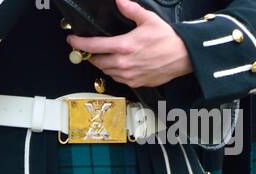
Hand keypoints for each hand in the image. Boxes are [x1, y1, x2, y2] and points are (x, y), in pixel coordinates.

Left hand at [68, 0, 192, 87]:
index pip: (94, 46)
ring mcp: (128, 76)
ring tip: (106, 55)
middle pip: (97, 61)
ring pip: (106, 71)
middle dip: (91, 55)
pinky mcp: (134, 83)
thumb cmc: (167, 39)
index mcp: (124, 46)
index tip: (72, 41)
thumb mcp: (148, 19)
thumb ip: (130, 10)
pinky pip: (117, 79)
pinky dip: (114, 71)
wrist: (182, 57)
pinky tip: (119, 64)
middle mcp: (123, 63)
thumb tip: (119, 0)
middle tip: (90, 49)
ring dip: (103, 63)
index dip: (80, 44)